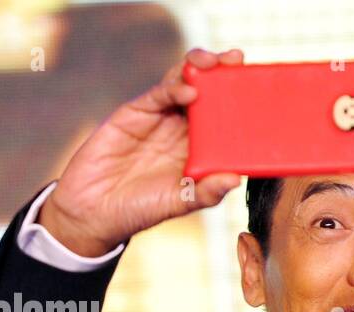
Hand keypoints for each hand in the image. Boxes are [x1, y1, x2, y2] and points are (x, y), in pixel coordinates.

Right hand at [39, 47, 245, 255]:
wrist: (95, 209)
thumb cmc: (141, 208)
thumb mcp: (180, 203)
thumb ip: (205, 192)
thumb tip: (235, 179)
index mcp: (200, 148)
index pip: (225, 117)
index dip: (239, 99)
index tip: (258, 86)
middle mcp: (183, 129)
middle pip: (207, 92)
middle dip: (222, 72)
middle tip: (237, 60)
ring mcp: (160, 118)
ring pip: (183, 83)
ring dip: (199, 69)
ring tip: (215, 64)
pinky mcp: (135, 112)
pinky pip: (158, 94)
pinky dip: (174, 88)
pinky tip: (190, 91)